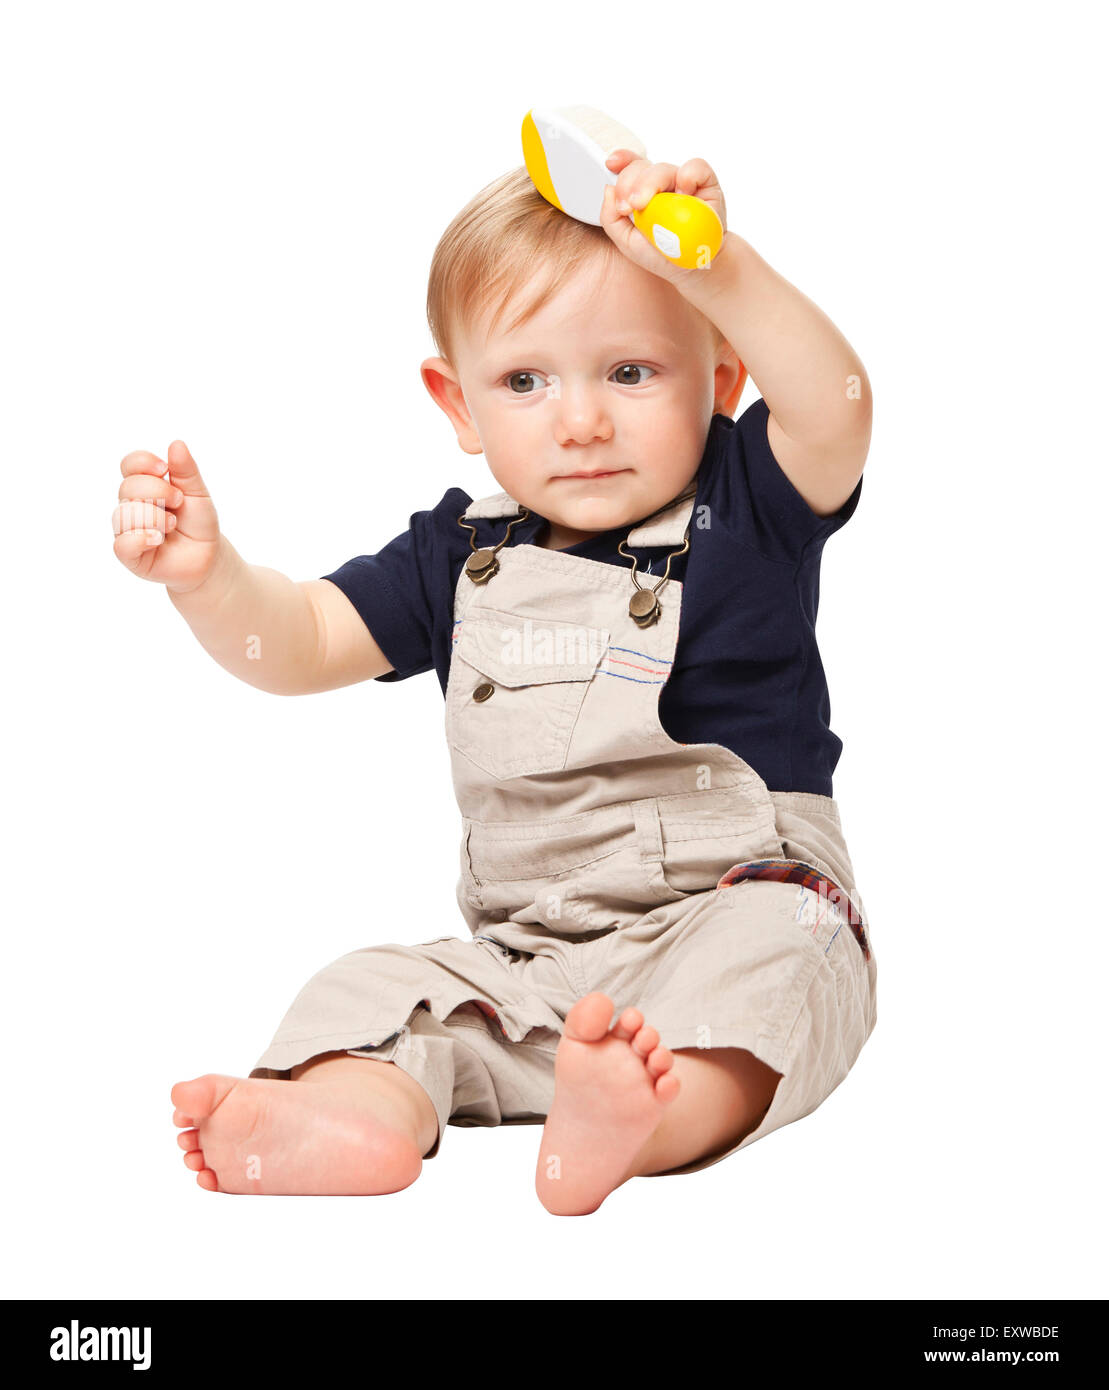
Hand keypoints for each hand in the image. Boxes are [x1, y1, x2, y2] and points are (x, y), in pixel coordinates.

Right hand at [112, 440, 221, 592]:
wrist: (208, 556)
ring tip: (172, 526)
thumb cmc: (198, 523)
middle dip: (158, 492)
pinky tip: (158, 539)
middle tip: (178, 503)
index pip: (129, 465)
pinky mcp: (129, 554)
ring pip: (125, 514)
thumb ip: (186, 471)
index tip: (164, 469)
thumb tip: (176, 443)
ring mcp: (128, 529)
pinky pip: (122, 543)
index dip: (143, 463)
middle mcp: (131, 505)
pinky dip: (141, 538)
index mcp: (145, 485)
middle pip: (128, 486)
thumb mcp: (198, 494)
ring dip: (155, 517)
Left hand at [599, 150, 728, 290]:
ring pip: (663, 169)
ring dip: (650, 183)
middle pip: (641, 168)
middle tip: (628, 206)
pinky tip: (683, 193)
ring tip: (644, 204)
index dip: (621, 161)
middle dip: (629, 183)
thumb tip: (608, 190)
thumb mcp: (627, 242)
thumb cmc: (662, 254)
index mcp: (642, 193)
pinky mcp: (706, 185)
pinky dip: (688, 176)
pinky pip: (696, 168)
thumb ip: (611, 219)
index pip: (630, 169)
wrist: (693, 269)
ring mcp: (682, 183)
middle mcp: (661, 184)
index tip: (610, 165)